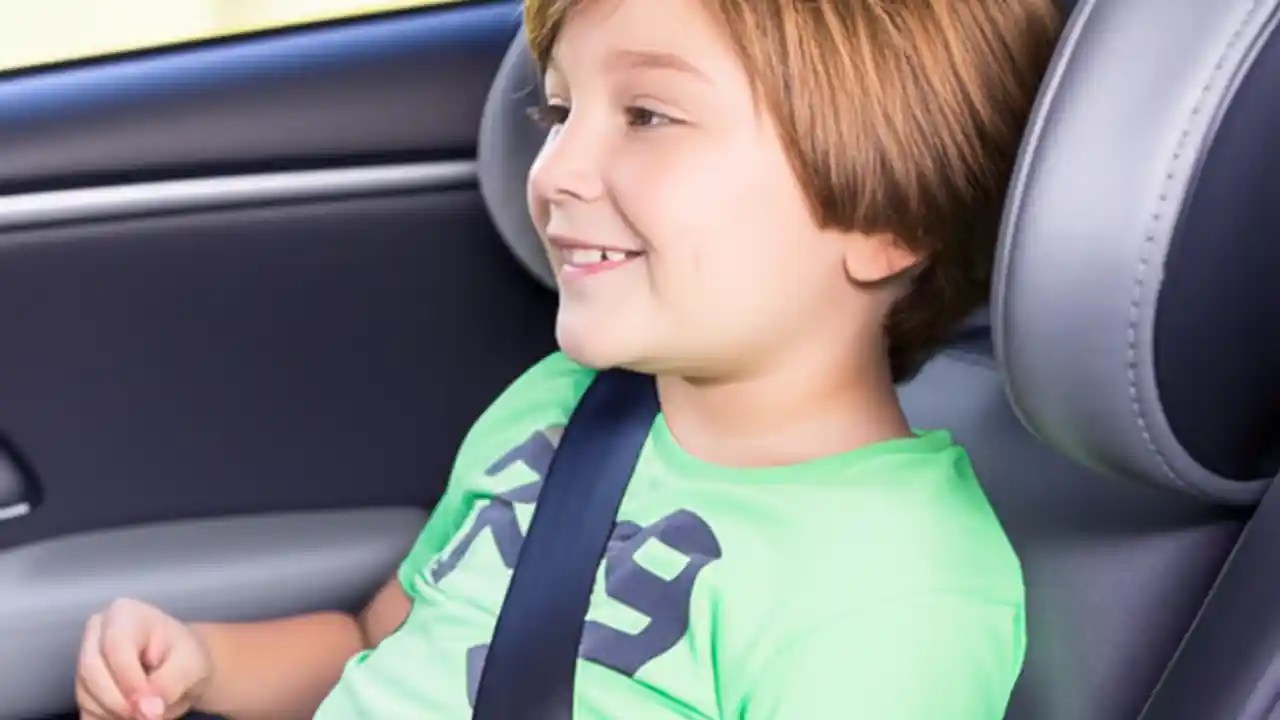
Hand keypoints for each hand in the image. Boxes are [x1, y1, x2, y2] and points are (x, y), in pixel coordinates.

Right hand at [75, 598, 212, 719]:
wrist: (179, 669)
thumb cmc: (185, 657)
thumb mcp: (190, 665)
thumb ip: (169, 684)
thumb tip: (146, 711)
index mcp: (124, 613)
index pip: (115, 647)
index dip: (131, 681)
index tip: (152, 706)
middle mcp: (96, 632)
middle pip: (92, 671)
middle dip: (121, 701)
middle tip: (150, 714)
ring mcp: (83, 659)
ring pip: (86, 695)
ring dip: (117, 712)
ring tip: (148, 710)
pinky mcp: (81, 687)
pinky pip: (86, 709)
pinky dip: (109, 718)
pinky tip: (132, 714)